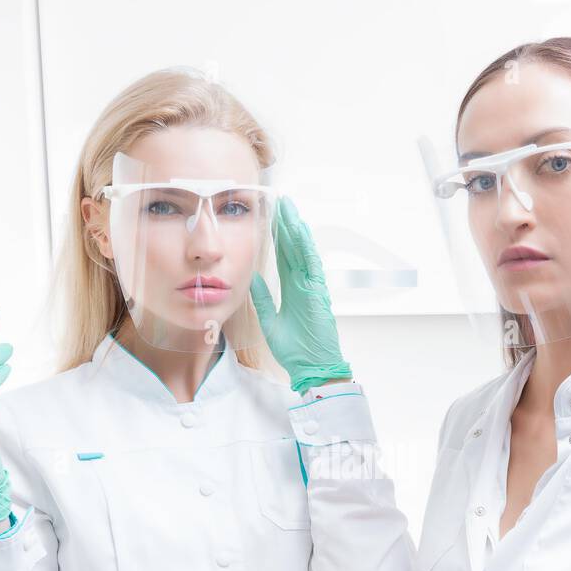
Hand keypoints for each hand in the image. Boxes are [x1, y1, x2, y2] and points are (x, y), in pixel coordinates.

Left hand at [250, 197, 350, 392]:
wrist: (311, 367)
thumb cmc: (295, 351)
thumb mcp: (270, 322)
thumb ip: (263, 300)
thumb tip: (252, 279)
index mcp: (293, 291)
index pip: (284, 258)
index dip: (278, 238)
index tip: (272, 219)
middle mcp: (304, 285)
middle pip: (294, 249)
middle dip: (287, 226)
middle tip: (281, 203)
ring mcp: (312, 287)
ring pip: (302, 251)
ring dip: (295, 229)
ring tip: (288, 209)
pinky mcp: (318, 292)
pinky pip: (311, 264)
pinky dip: (305, 246)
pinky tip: (300, 230)